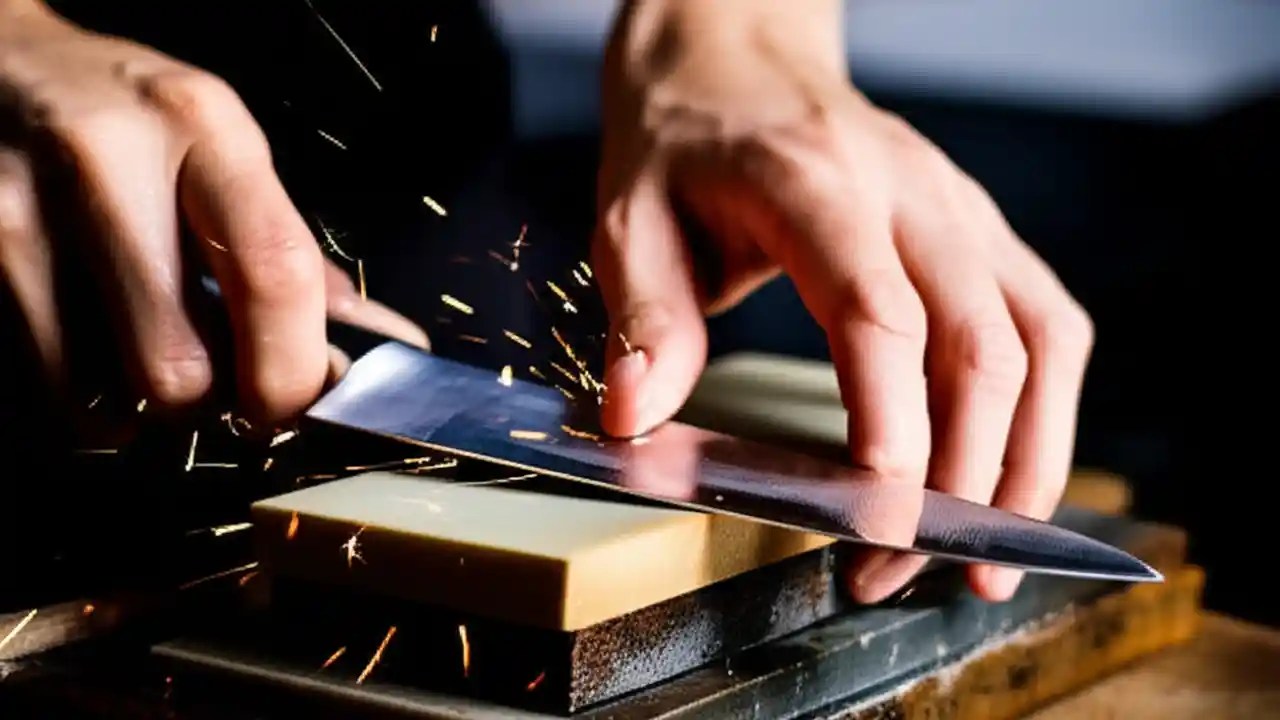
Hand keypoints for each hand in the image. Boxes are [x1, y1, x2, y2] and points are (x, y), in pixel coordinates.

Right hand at [0, 2, 426, 429]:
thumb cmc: (122, 112)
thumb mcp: (216, 145)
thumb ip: (286, 244)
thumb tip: (369, 343)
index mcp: (204, 130)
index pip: (274, 272)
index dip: (293, 369)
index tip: (299, 401)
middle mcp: (110, 162)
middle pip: (180, 364)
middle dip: (212, 402)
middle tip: (223, 385)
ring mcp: (22, 213)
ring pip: (107, 391)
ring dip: (145, 405)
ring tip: (151, 355)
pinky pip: (50, 391)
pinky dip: (87, 401)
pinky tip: (97, 354)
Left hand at [594, 0, 1093, 601]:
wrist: (739, 60)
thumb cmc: (685, 139)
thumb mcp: (630, 214)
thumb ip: (643, 316)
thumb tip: (635, 417)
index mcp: (815, 182)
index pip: (879, 312)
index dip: (893, 421)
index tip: (880, 515)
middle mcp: (912, 193)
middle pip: (980, 343)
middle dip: (957, 477)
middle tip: (898, 563)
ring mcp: (962, 210)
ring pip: (1041, 341)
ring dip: (1027, 459)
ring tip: (985, 553)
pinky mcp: (983, 233)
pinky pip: (1049, 326)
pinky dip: (1045, 412)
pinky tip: (1012, 475)